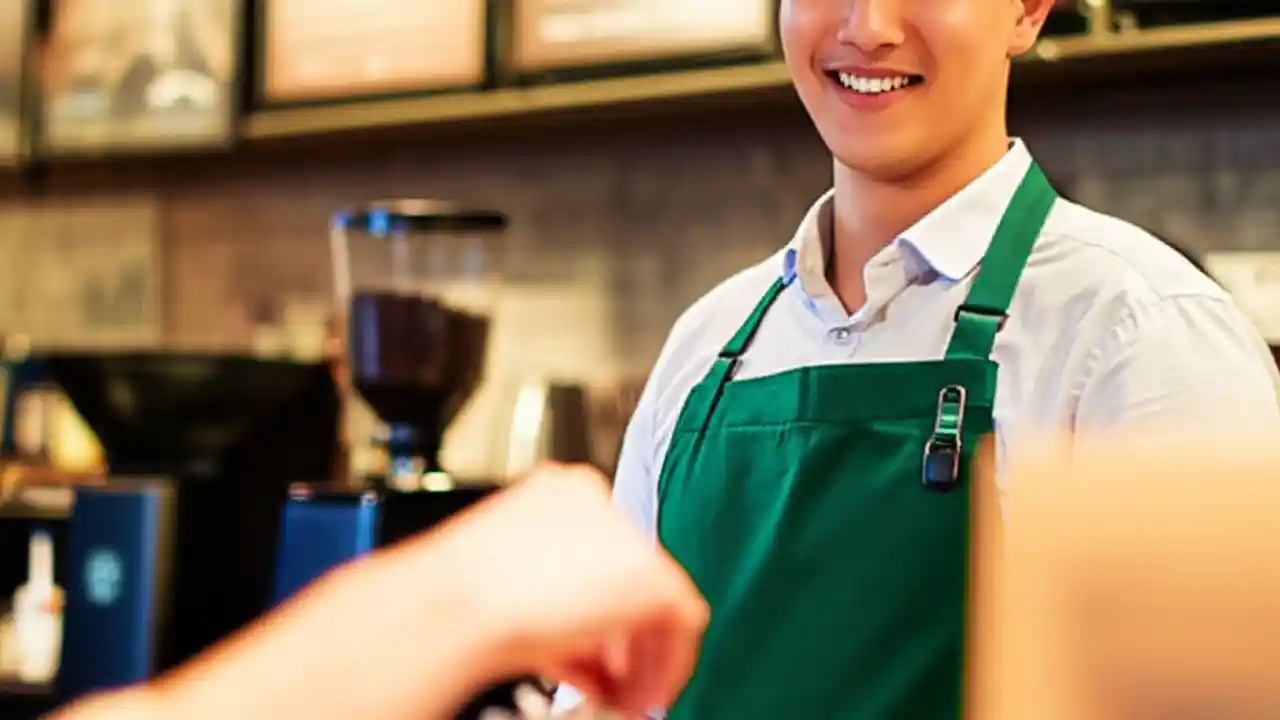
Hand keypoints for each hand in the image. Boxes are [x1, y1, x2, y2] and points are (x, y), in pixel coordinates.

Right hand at [413, 464, 708, 716]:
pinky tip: (637, 694)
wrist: (458, 601)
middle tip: (611, 679)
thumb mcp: (513, 592)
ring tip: (619, 695)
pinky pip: (681, 620)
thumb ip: (559, 613)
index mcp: (560, 494)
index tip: (595, 652)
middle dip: (618, 638)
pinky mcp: (649, 572)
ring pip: (657, 598)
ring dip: (638, 655)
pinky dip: (666, 663)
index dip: (599, 615)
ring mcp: (626, 534)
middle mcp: (597, 503)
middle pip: (627, 579)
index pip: (599, 556)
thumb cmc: (460, 595)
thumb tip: (586, 654)